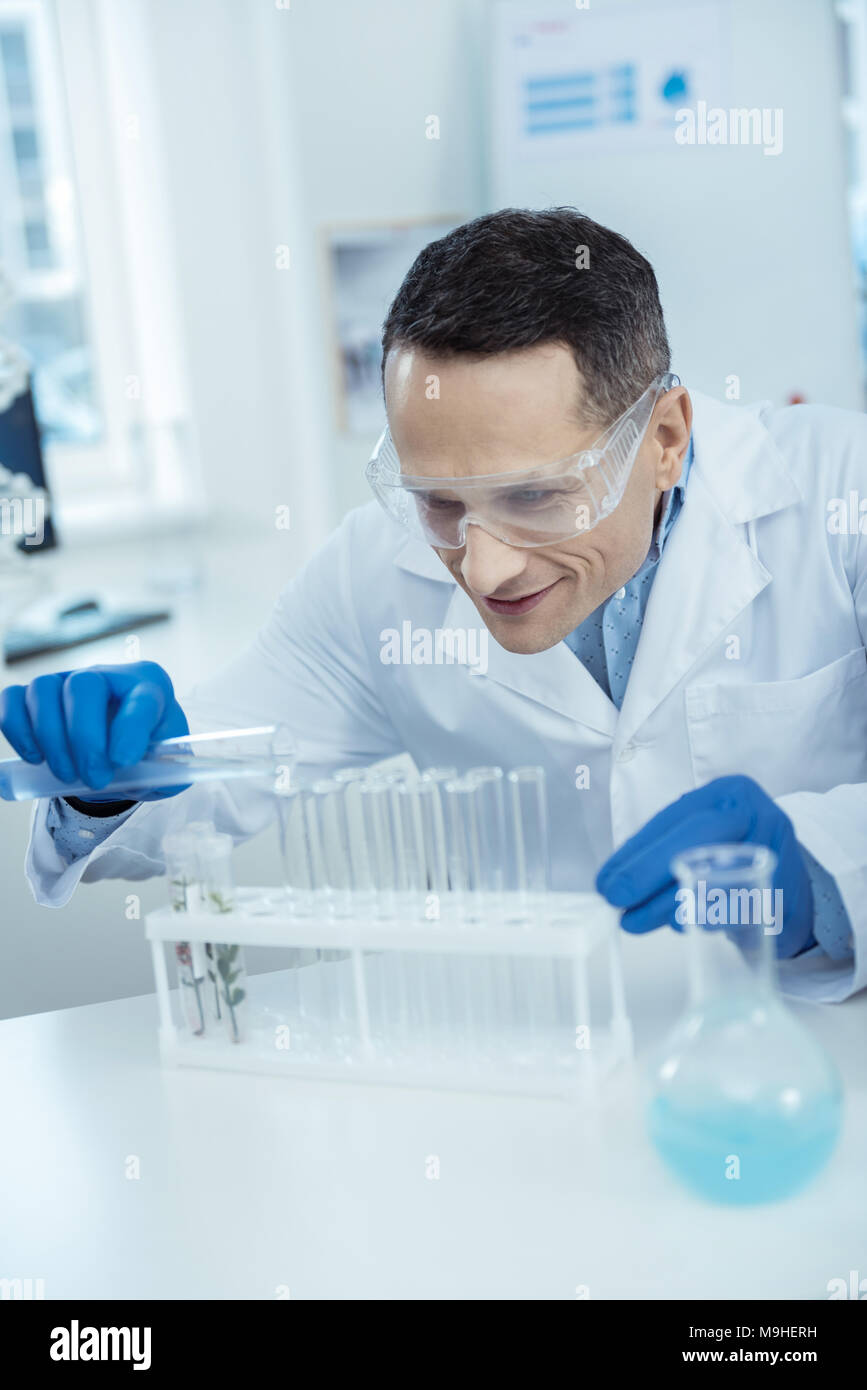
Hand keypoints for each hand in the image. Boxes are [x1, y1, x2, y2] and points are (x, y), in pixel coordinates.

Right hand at [0, 661, 188, 801]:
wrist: (125, 754)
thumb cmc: (148, 755)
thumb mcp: (168, 767)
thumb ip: (164, 772)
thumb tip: (141, 773)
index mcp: (150, 687)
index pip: (142, 696)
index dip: (131, 728)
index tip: (123, 761)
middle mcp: (107, 675)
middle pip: (83, 685)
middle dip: (84, 738)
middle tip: (94, 779)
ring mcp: (67, 681)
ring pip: (44, 689)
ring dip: (50, 738)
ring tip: (67, 775)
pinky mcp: (36, 697)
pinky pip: (12, 699)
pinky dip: (16, 729)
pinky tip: (34, 758)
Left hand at [595, 774, 814, 958]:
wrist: (792, 882)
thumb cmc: (731, 854)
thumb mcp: (699, 835)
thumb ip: (659, 850)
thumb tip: (612, 880)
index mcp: (729, 793)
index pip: (676, 820)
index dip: (637, 853)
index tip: (606, 882)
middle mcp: (758, 815)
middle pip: (698, 840)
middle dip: (649, 874)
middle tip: (618, 902)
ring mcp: (778, 852)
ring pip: (716, 878)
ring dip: (669, 905)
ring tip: (638, 920)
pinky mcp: (787, 893)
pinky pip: (739, 908)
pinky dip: (706, 919)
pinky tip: (683, 924)